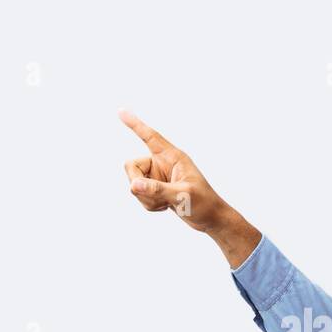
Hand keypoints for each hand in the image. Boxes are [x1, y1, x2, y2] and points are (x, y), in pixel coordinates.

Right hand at [119, 108, 260, 266]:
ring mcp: (158, 176)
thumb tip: (133, 186)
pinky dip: (149, 205)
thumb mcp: (182, 196)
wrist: (211, 219)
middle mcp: (162, 163)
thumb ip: (157, 190)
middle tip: (153, 196)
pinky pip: (140, 195)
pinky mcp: (156, 189)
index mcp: (172, 157)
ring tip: (166, 204)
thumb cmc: (204, 204)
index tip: (120, 111)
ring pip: (134, 184)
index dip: (135, 124)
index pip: (150, 137)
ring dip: (146, 199)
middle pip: (131, 167)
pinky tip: (166, 207)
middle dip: (137, 185)